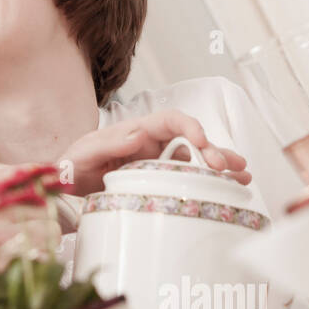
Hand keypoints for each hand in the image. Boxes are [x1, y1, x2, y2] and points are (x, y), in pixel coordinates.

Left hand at [56, 109, 250, 196]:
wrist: (65, 186)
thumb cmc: (74, 163)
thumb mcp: (85, 151)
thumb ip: (109, 143)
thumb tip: (138, 134)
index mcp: (137, 131)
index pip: (170, 121)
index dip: (189, 127)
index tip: (200, 141)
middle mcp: (153, 144)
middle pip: (190, 141)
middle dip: (211, 150)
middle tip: (225, 166)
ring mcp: (158, 163)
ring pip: (195, 159)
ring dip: (219, 164)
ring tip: (242, 174)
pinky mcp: (159, 181)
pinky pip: (188, 179)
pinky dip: (209, 182)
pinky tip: (229, 187)